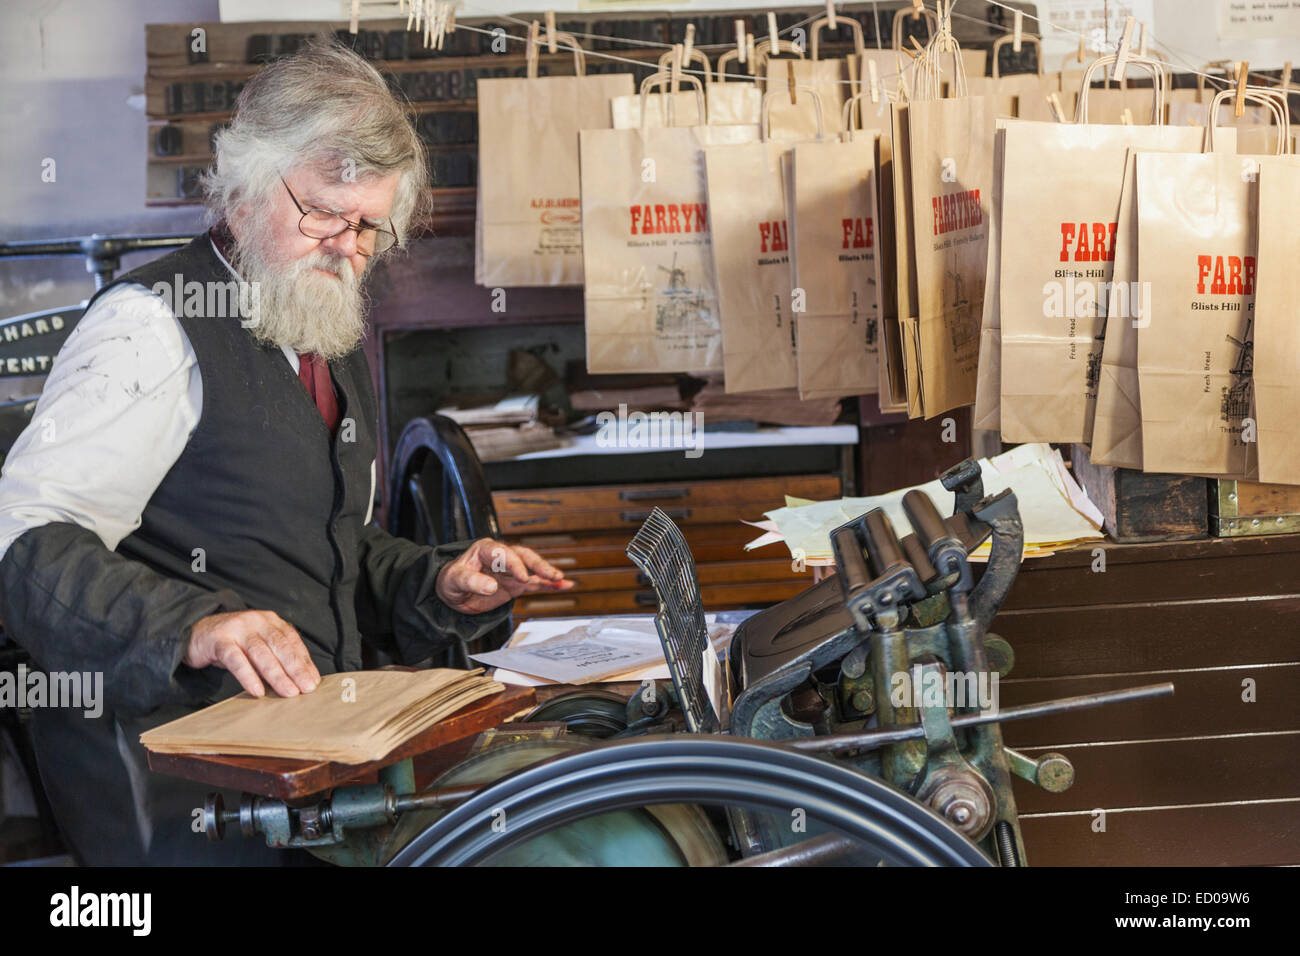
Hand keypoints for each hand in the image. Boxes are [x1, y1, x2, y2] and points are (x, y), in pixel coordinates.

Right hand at [184, 610, 321, 697]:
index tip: (314, 681)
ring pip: (261, 652)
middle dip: (296, 669)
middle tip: (307, 688)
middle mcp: (257, 621)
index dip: (305, 662)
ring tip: (288, 692)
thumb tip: (299, 680)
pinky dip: (248, 675)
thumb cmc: (234, 643)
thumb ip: (275, 657)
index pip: (292, 641)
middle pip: (280, 646)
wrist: (196, 632)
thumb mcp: (257, 645)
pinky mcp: (219, 639)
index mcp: (271, 621)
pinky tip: (257, 690)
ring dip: (276, 674)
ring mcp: (238, 628)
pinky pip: (235, 659)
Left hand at [436, 539, 573, 614]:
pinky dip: (549, 584)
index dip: (514, 564)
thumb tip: (490, 587)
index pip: (503, 553)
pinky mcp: (516, 583)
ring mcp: (511, 570)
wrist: (452, 592)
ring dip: (547, 573)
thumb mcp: (454, 580)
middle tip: (550, 575)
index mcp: (485, 550)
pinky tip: (563, 586)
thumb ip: (471, 582)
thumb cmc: (451, 580)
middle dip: (538, 565)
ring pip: (533, 568)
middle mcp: (502, 557)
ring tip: (560, 579)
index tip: (523, 578)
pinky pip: (535, 582)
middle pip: (523, 556)